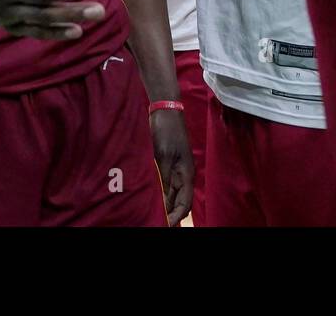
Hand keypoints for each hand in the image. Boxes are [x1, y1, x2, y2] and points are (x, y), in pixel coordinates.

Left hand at [150, 109, 193, 225]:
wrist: (165, 110)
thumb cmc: (167, 131)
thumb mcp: (164, 156)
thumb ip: (164, 179)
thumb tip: (162, 202)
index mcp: (187, 174)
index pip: (185, 204)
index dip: (175, 217)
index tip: (164, 225)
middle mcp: (182, 175)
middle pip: (178, 202)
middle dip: (168, 214)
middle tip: (153, 222)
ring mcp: (174, 169)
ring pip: (170, 194)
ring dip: (163, 204)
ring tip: (149, 214)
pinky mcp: (165, 164)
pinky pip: (163, 184)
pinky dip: (158, 193)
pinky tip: (149, 198)